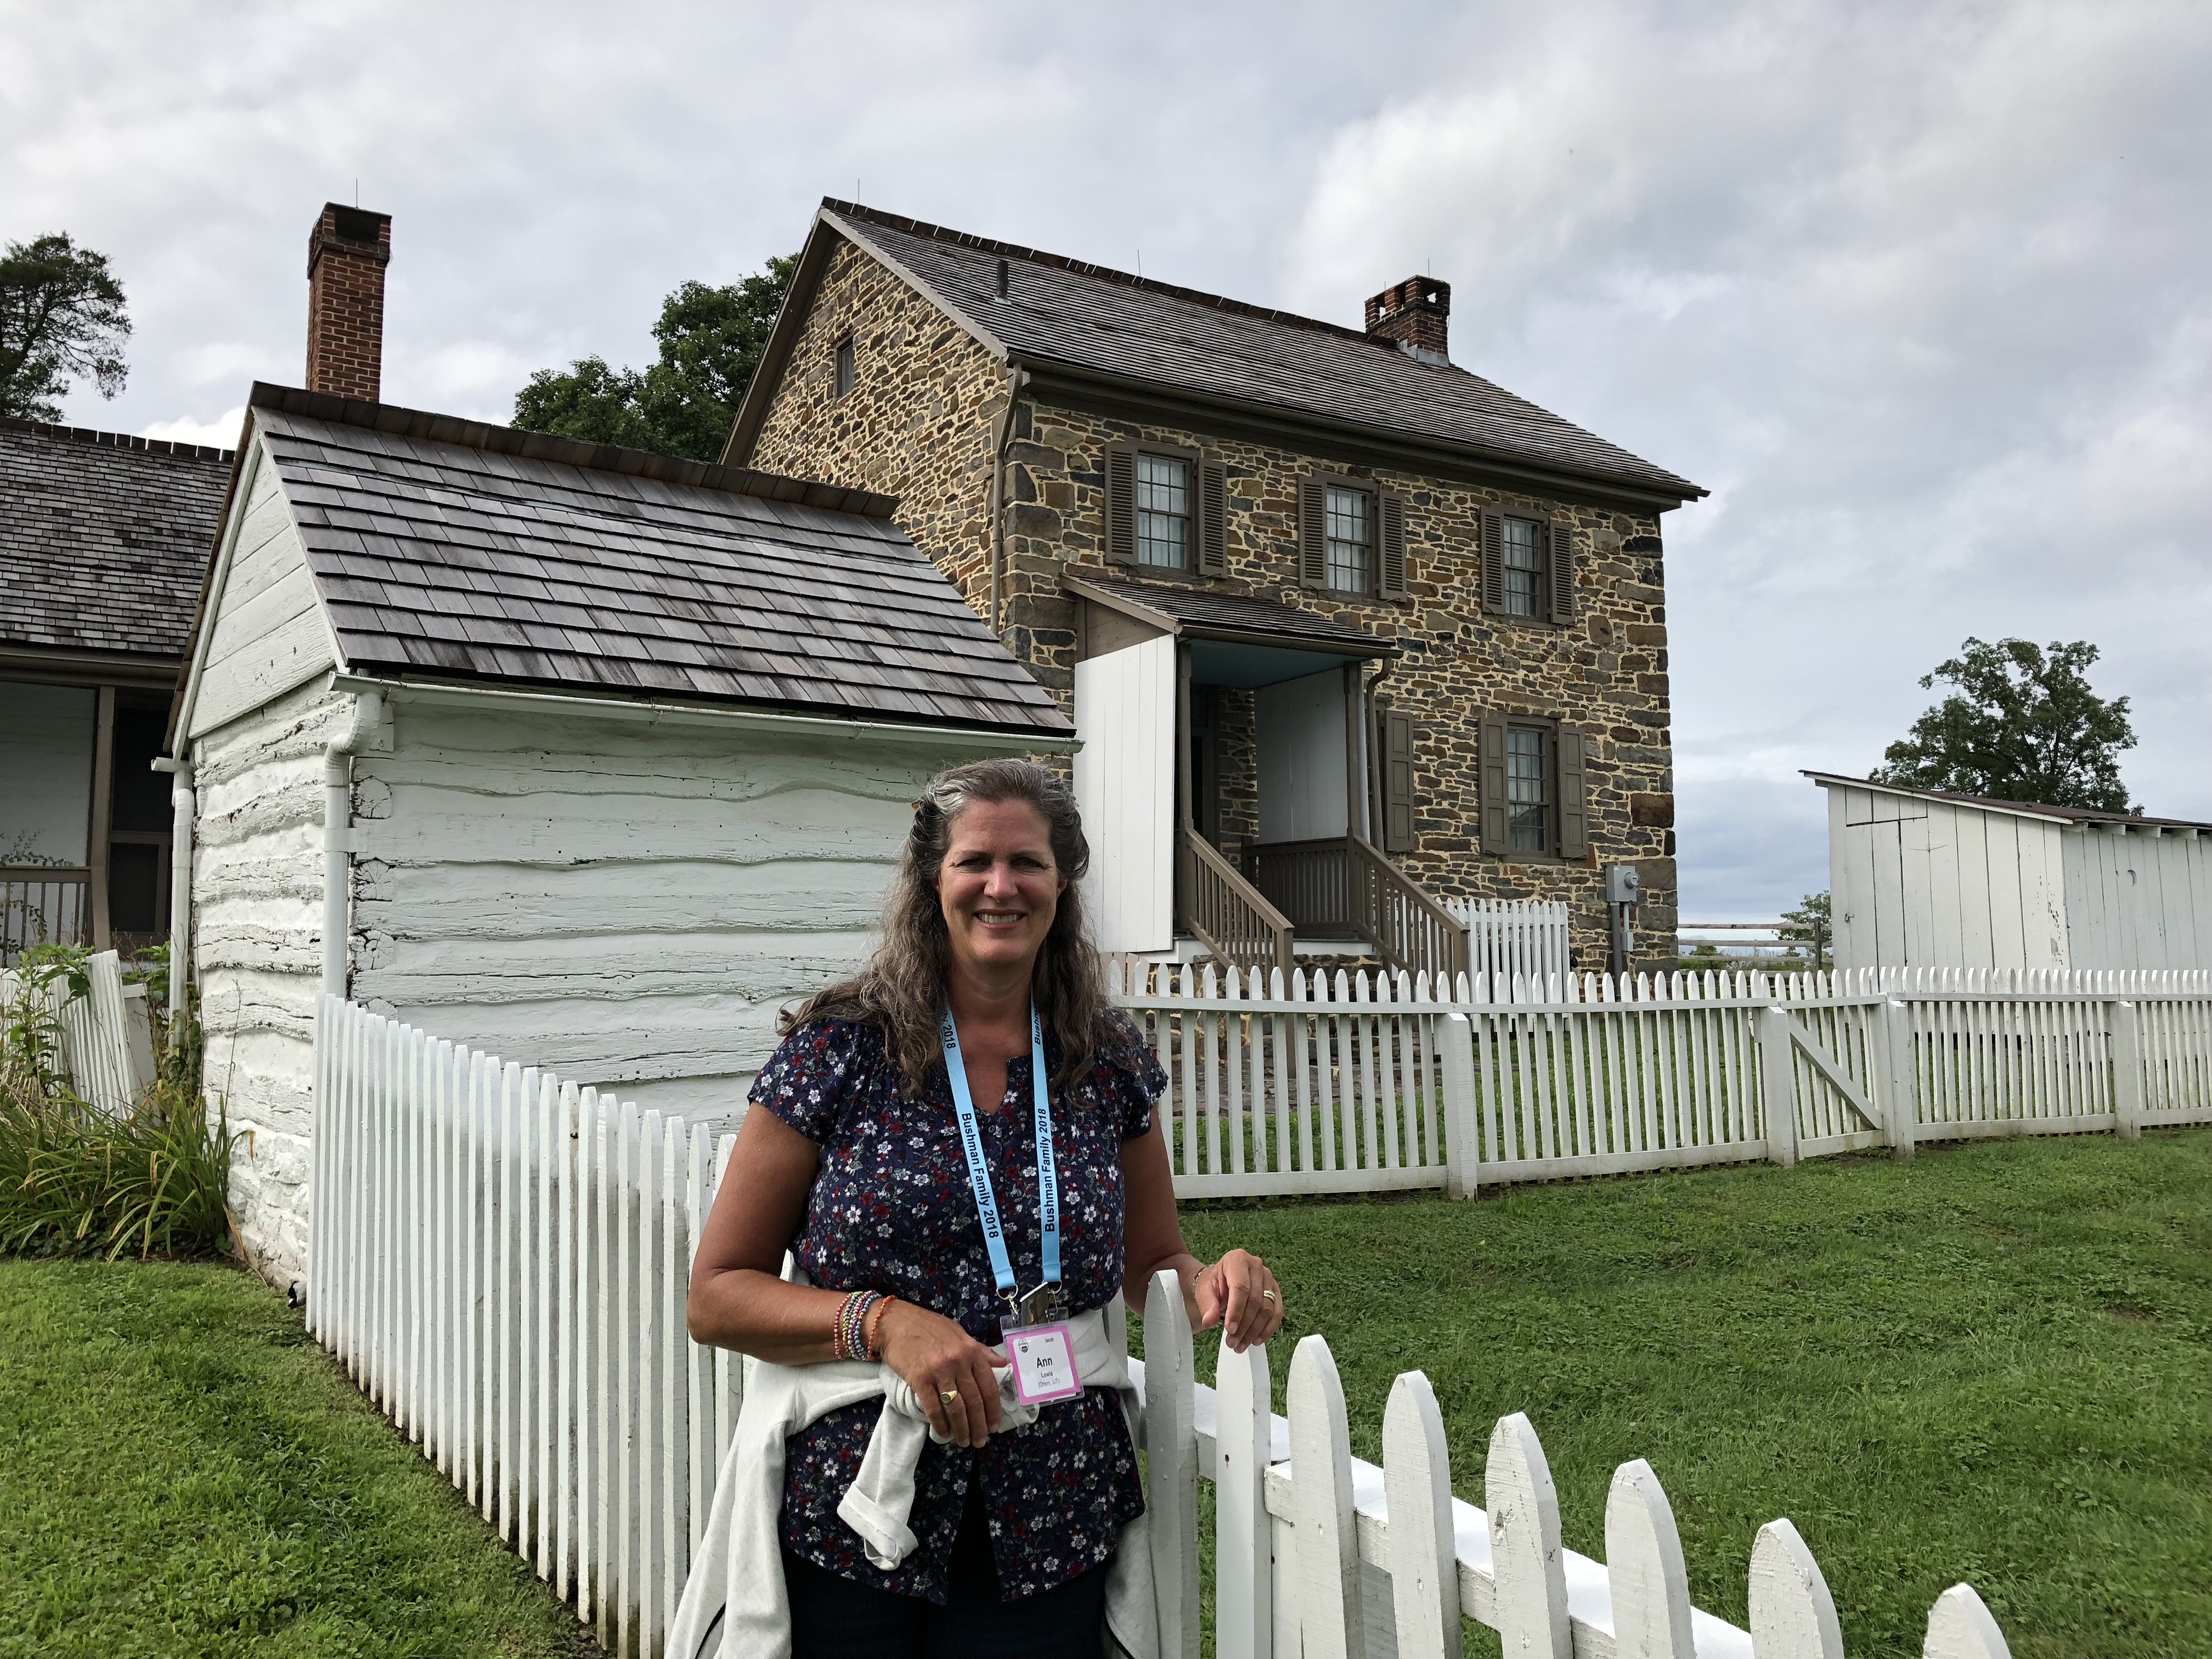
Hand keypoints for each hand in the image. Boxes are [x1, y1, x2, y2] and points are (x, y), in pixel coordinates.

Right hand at [876, 1300, 1003, 1446]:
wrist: (894, 1322)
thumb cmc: (928, 1326)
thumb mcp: (959, 1333)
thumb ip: (980, 1351)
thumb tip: (1003, 1364)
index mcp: (971, 1351)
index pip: (989, 1386)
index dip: (993, 1409)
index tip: (994, 1426)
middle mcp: (958, 1361)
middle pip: (974, 1401)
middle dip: (979, 1425)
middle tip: (980, 1441)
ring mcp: (939, 1371)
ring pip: (956, 1408)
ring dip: (962, 1429)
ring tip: (964, 1442)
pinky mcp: (919, 1379)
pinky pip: (934, 1408)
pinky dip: (940, 1424)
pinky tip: (943, 1433)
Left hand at [1195, 1250, 1281, 1352]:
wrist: (1221, 1283)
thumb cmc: (1213, 1284)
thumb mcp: (1204, 1291)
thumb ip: (1208, 1305)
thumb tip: (1209, 1321)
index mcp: (1237, 1259)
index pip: (1240, 1288)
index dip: (1236, 1311)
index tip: (1230, 1330)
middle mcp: (1256, 1265)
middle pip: (1255, 1300)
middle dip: (1244, 1326)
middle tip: (1233, 1343)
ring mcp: (1269, 1277)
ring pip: (1267, 1309)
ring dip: (1255, 1331)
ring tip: (1241, 1345)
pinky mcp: (1275, 1291)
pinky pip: (1277, 1313)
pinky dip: (1268, 1329)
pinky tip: (1256, 1340)